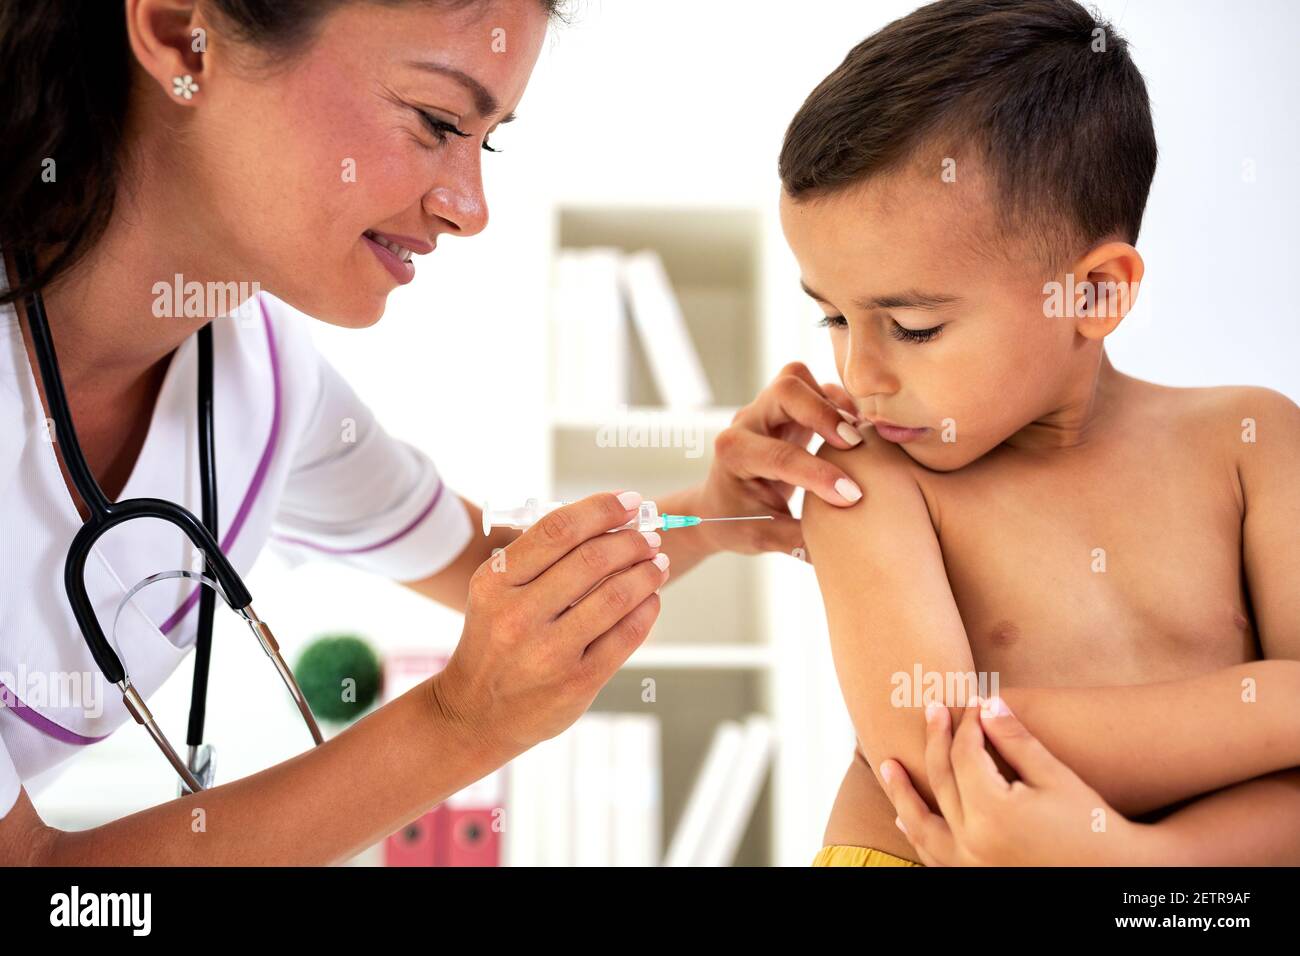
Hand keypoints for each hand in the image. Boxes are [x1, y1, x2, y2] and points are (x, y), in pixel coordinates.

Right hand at [431, 491, 668, 757]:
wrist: (474, 714)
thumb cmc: (494, 640)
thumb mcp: (495, 593)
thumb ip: (539, 558)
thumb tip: (605, 520)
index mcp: (496, 583)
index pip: (558, 530)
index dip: (602, 509)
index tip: (630, 501)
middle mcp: (519, 616)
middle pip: (592, 559)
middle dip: (631, 540)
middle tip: (649, 536)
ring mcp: (549, 652)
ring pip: (616, 595)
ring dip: (647, 571)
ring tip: (658, 562)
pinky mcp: (577, 682)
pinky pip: (627, 635)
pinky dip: (647, 608)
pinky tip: (651, 598)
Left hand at [695, 362, 867, 557]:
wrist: (719, 505)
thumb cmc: (736, 522)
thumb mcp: (762, 537)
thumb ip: (797, 541)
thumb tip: (838, 549)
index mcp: (734, 454)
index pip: (780, 455)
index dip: (819, 474)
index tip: (852, 496)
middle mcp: (747, 423)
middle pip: (785, 391)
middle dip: (823, 413)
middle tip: (855, 443)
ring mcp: (765, 410)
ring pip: (797, 378)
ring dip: (832, 402)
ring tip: (859, 434)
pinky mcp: (786, 408)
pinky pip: (813, 387)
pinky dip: (838, 402)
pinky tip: (857, 429)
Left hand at [878, 697, 1155, 865]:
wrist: (1118, 874)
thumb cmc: (1093, 823)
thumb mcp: (1055, 776)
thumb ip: (1016, 740)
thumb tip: (985, 703)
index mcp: (992, 812)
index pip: (965, 755)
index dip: (967, 725)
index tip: (972, 703)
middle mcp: (973, 842)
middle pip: (942, 781)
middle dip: (936, 742)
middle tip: (930, 711)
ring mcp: (971, 867)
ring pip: (923, 826)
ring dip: (903, 794)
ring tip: (888, 767)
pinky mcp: (977, 880)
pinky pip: (935, 858)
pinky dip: (919, 836)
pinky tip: (906, 823)